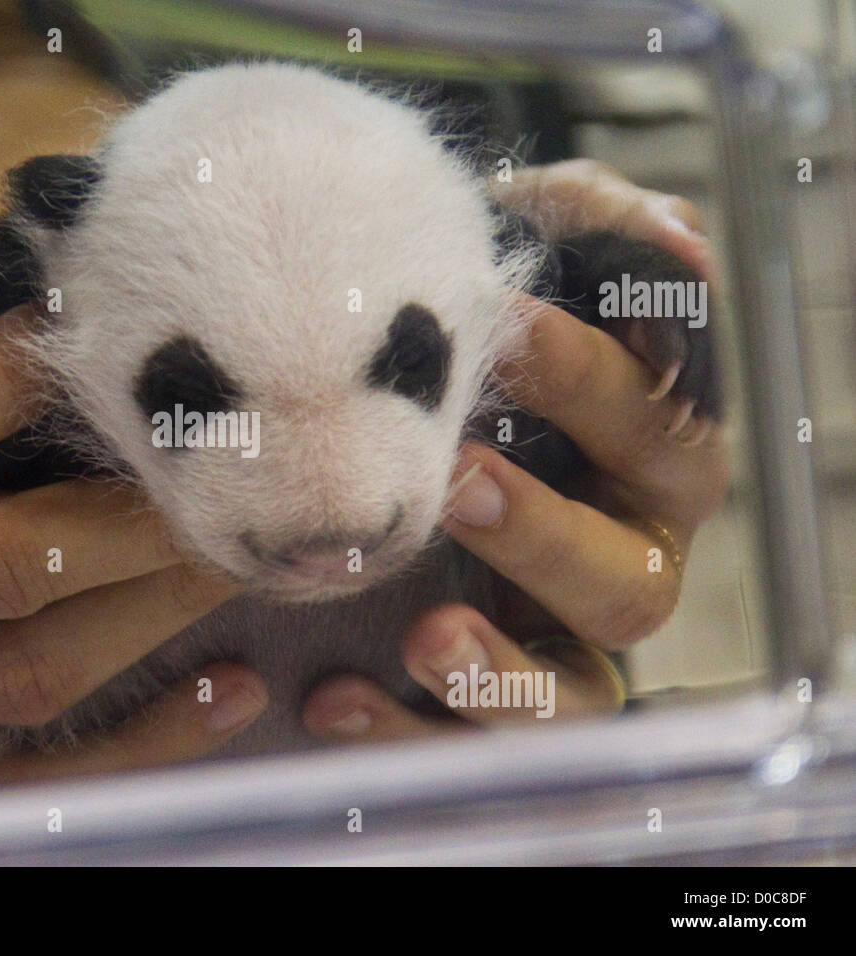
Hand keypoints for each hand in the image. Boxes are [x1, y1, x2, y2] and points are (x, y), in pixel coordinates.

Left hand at [303, 160, 729, 740]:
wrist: (362, 439)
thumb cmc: (459, 343)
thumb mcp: (515, 266)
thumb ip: (589, 230)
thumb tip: (672, 235)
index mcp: (642, 456)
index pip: (658, 424)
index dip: (594, 379)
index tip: (503, 326)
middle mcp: (624, 557)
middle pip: (631, 574)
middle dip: (546, 529)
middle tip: (457, 476)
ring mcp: (565, 645)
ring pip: (579, 686)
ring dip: (503, 666)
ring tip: (425, 632)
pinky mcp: (498, 710)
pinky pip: (476, 748)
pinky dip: (409, 728)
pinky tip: (335, 696)